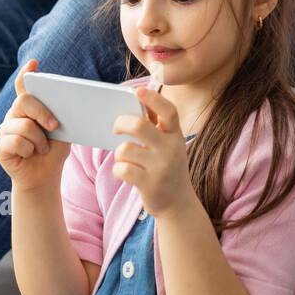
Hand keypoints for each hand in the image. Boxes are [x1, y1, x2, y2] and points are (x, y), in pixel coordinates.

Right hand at [0, 58, 70, 191]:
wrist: (44, 176)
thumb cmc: (53, 151)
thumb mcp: (61, 131)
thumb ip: (58, 116)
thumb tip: (65, 106)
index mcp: (29, 107)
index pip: (24, 85)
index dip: (26, 73)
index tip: (33, 63)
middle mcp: (14, 114)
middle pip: (24, 101)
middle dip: (42, 113)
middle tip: (54, 126)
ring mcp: (4, 129)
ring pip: (23, 126)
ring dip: (39, 140)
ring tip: (41, 149)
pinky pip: (16, 142)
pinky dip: (29, 150)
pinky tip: (29, 155)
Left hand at [110, 87, 192, 217]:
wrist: (178, 203)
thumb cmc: (167, 167)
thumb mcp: (168, 145)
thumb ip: (156, 126)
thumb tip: (136, 102)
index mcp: (175, 135)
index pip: (168, 111)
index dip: (154, 99)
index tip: (138, 91)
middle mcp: (171, 149)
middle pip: (139, 126)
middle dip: (121, 123)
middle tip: (116, 128)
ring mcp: (161, 167)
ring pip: (125, 149)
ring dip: (119, 154)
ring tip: (126, 160)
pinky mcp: (150, 185)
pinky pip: (122, 169)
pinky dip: (118, 170)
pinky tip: (125, 173)